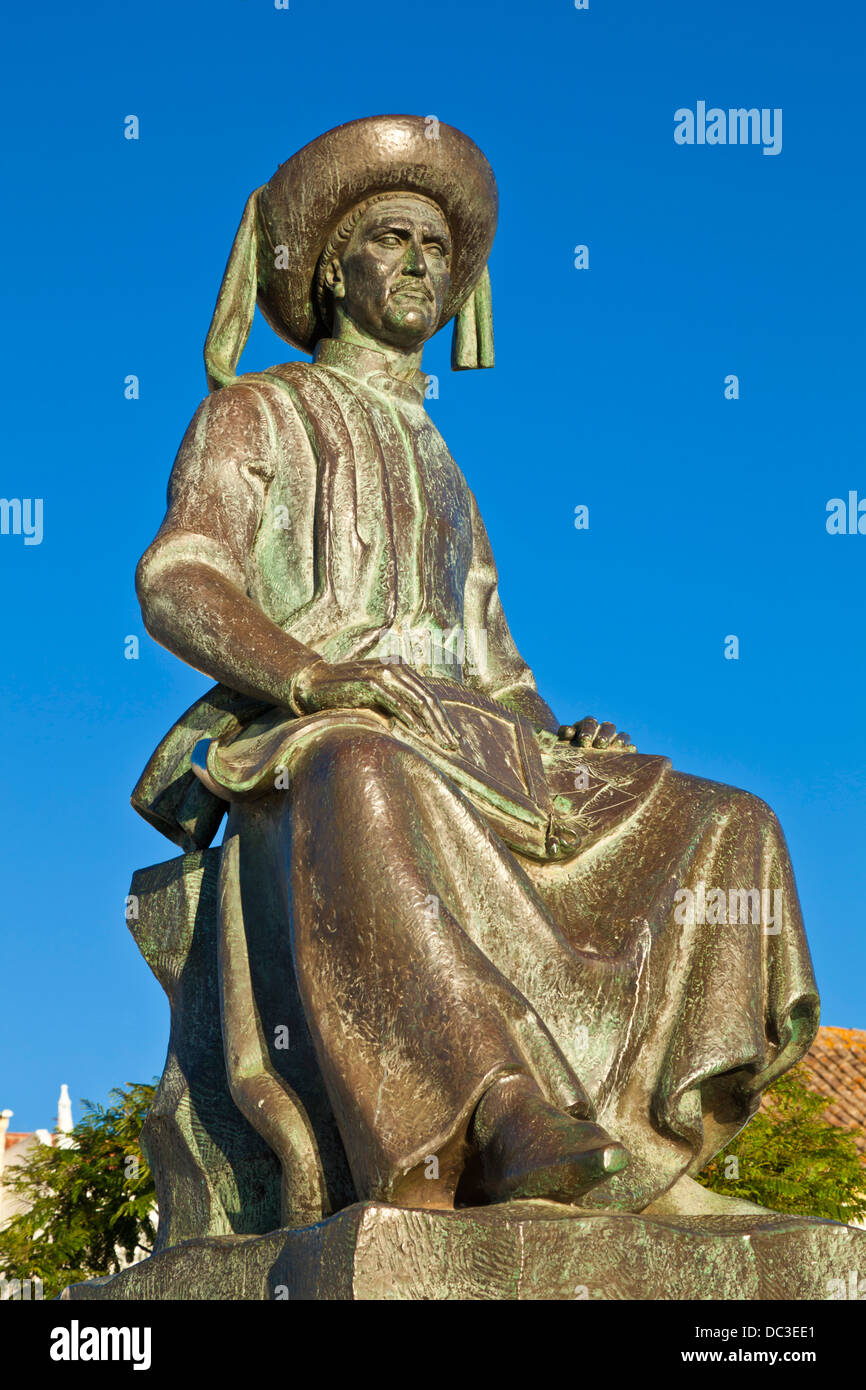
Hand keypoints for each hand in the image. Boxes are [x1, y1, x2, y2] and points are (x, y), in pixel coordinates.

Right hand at [291, 658, 459, 749]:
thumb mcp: (379, 695)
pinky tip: (419, 732)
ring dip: (431, 724)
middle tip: (453, 745)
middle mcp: (397, 667)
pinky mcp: (371, 683)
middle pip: (428, 698)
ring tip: (440, 743)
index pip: (429, 695)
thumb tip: (423, 725)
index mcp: (402, 667)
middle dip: (442, 724)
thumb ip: (400, 702)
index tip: (453, 739)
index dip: (443, 719)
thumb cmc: (349, 692)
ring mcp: (384, 673)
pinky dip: (409, 718)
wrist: (318, 684)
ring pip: (416, 701)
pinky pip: (396, 703)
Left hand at [558, 717, 635, 751]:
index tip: (584, 740)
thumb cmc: (568, 750)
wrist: (575, 762)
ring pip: (622, 735)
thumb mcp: (564, 742)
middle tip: (599, 744)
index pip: (590, 722)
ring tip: (616, 746)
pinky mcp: (624, 752)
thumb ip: (565, 735)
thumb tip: (569, 731)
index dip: (588, 730)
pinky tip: (628, 753)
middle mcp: (603, 730)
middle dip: (604, 735)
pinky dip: (630, 749)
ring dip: (619, 740)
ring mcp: (615, 740)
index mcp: (588, 725)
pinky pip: (630, 748)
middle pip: (608, 727)